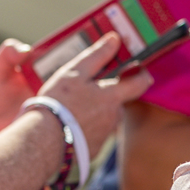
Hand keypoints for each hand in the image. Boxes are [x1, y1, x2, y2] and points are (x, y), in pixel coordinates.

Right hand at [38, 33, 153, 157]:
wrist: (46, 142)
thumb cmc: (60, 103)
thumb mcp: (76, 73)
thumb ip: (97, 56)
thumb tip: (115, 39)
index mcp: (112, 98)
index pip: (137, 85)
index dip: (142, 76)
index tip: (143, 72)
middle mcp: (113, 119)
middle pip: (118, 104)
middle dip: (109, 97)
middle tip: (90, 91)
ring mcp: (104, 136)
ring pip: (105, 120)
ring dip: (96, 114)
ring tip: (74, 109)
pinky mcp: (93, 150)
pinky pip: (94, 136)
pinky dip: (86, 129)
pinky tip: (69, 126)